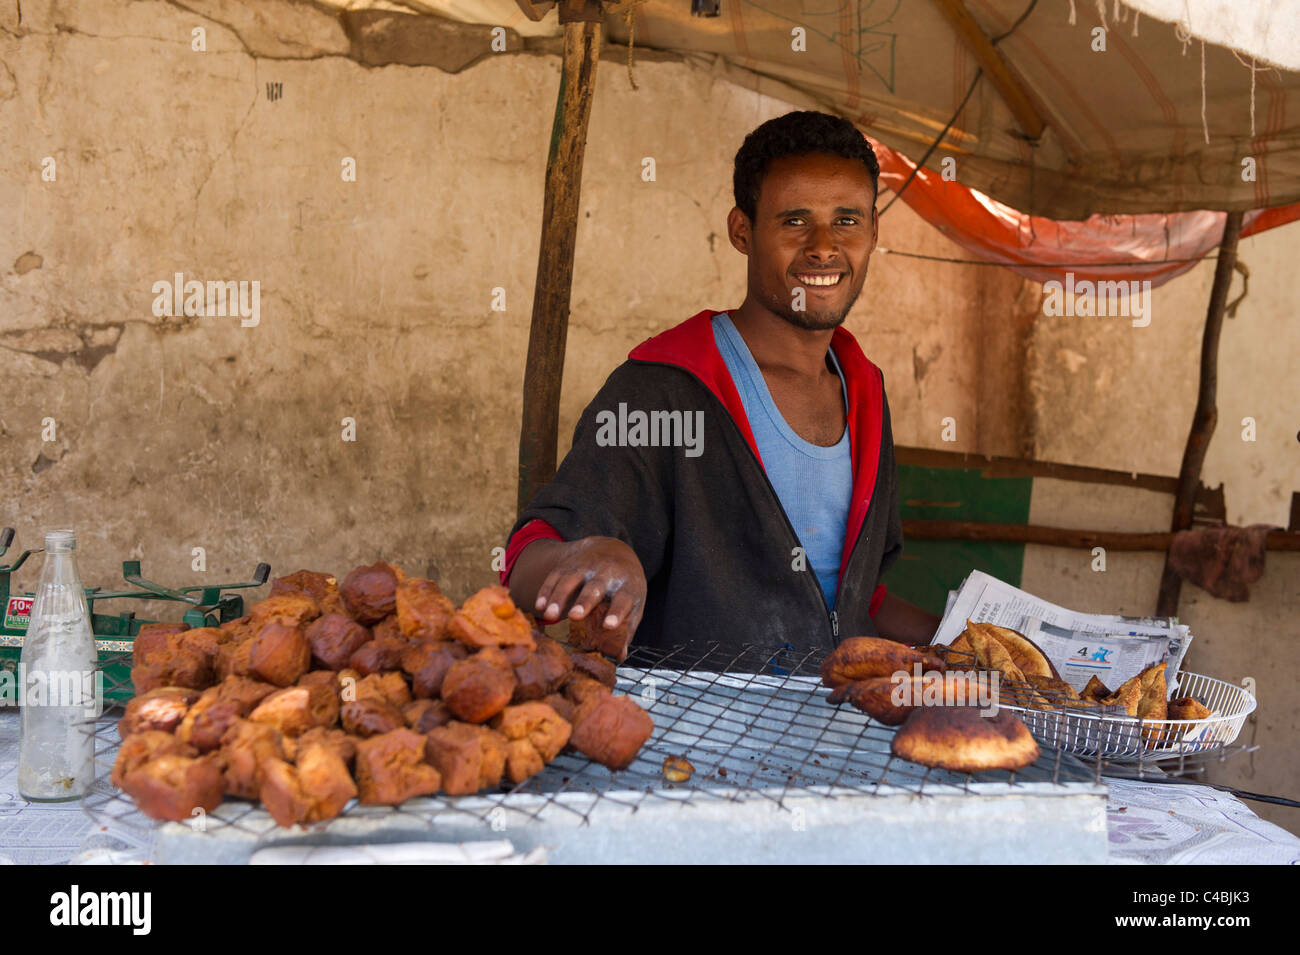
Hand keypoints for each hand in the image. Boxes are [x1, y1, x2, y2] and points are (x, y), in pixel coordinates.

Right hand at [532, 536, 646, 633]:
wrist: (613, 550)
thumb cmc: (624, 586)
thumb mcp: (633, 602)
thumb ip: (627, 628)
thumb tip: (619, 655)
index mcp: (626, 584)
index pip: (623, 598)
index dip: (617, 611)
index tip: (609, 625)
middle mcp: (606, 572)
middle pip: (595, 586)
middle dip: (585, 601)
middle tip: (575, 616)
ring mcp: (586, 566)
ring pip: (571, 579)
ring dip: (559, 596)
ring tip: (550, 615)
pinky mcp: (568, 563)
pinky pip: (555, 575)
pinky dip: (546, 590)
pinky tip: (539, 606)